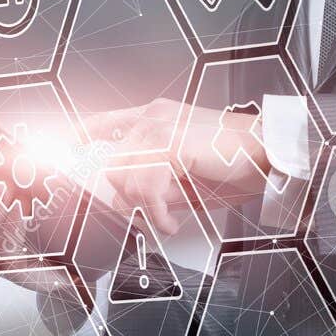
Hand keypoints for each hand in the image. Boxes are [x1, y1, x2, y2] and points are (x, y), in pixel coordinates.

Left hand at [84, 100, 276, 226]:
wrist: (269, 151)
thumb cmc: (234, 162)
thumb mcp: (185, 173)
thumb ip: (155, 181)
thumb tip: (131, 201)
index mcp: (155, 117)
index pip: (104, 122)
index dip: (81, 136)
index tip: (65, 150)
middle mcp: (153, 117)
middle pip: (112, 163)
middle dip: (125, 197)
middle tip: (150, 214)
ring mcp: (160, 128)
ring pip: (126, 178)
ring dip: (144, 207)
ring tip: (166, 219)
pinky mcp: (172, 144)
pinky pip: (146, 187)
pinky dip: (157, 211)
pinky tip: (171, 219)